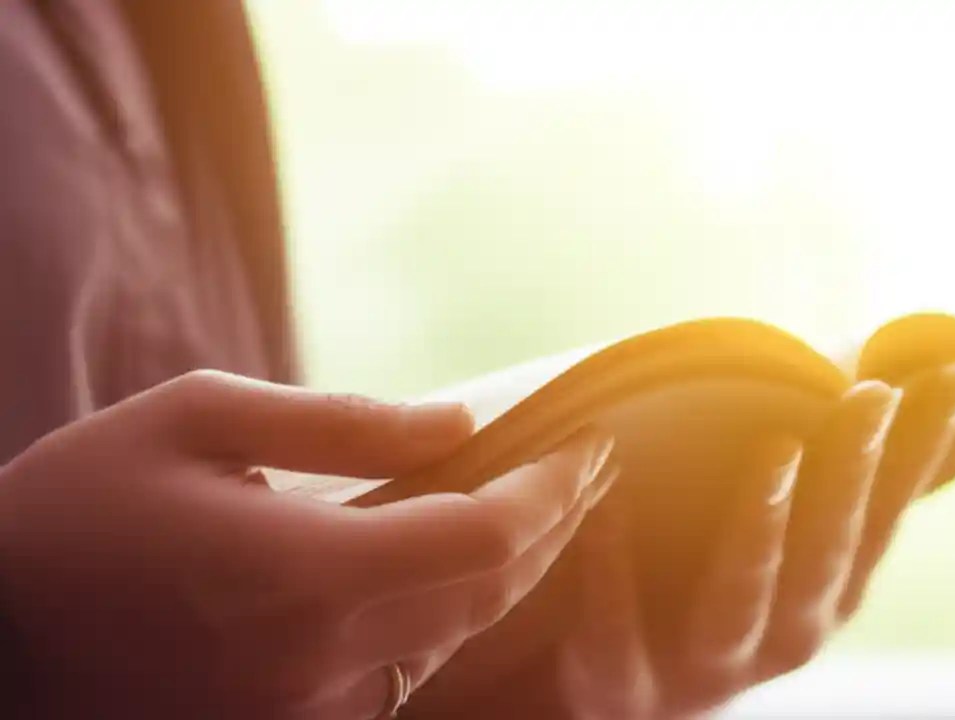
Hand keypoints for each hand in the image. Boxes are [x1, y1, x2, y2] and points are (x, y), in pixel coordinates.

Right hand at [0, 370, 616, 718]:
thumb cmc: (78, 510)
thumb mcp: (195, 421)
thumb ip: (339, 424)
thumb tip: (460, 423)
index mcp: (301, 573)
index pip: (484, 537)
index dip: (554, 490)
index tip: (591, 445)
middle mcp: (318, 660)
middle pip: (490, 593)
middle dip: (556, 526)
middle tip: (589, 469)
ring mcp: (306, 711)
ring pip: (456, 640)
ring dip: (512, 571)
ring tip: (545, 503)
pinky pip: (404, 674)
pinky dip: (450, 614)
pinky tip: (464, 564)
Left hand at [557, 364, 954, 717]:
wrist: (626, 695)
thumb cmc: (704, 580)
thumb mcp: (770, 525)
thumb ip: (815, 453)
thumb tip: (870, 347)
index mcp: (828, 592)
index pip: (887, 513)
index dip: (922, 450)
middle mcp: (786, 634)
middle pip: (826, 555)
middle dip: (853, 475)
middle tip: (871, 394)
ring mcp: (709, 668)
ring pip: (740, 601)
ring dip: (763, 528)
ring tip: (778, 450)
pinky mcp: (628, 687)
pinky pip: (618, 630)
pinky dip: (613, 569)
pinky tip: (608, 504)